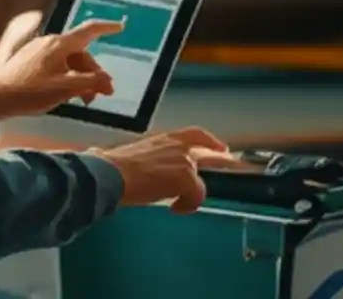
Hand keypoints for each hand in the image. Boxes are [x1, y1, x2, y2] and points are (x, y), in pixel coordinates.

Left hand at [0, 19, 121, 119]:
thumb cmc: (29, 92)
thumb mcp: (65, 89)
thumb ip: (90, 83)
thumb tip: (107, 81)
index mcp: (59, 44)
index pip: (89, 30)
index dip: (107, 28)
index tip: (120, 27)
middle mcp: (50, 43)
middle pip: (81, 54)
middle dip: (94, 73)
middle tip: (101, 95)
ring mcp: (38, 51)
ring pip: (69, 62)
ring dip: (80, 79)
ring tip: (83, 100)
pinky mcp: (30, 61)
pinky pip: (56, 65)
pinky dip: (66, 77)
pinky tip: (65, 94)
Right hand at [88, 127, 229, 213]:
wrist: (111, 174)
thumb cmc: (113, 167)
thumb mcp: (135, 156)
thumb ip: (149, 160)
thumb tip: (140, 169)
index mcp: (165, 139)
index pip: (194, 134)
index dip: (210, 141)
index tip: (220, 147)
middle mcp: (178, 146)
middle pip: (208, 150)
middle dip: (222, 158)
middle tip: (232, 162)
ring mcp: (184, 161)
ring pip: (199, 182)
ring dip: (190, 195)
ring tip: (181, 204)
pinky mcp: (186, 177)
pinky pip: (196, 196)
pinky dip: (186, 205)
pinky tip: (174, 209)